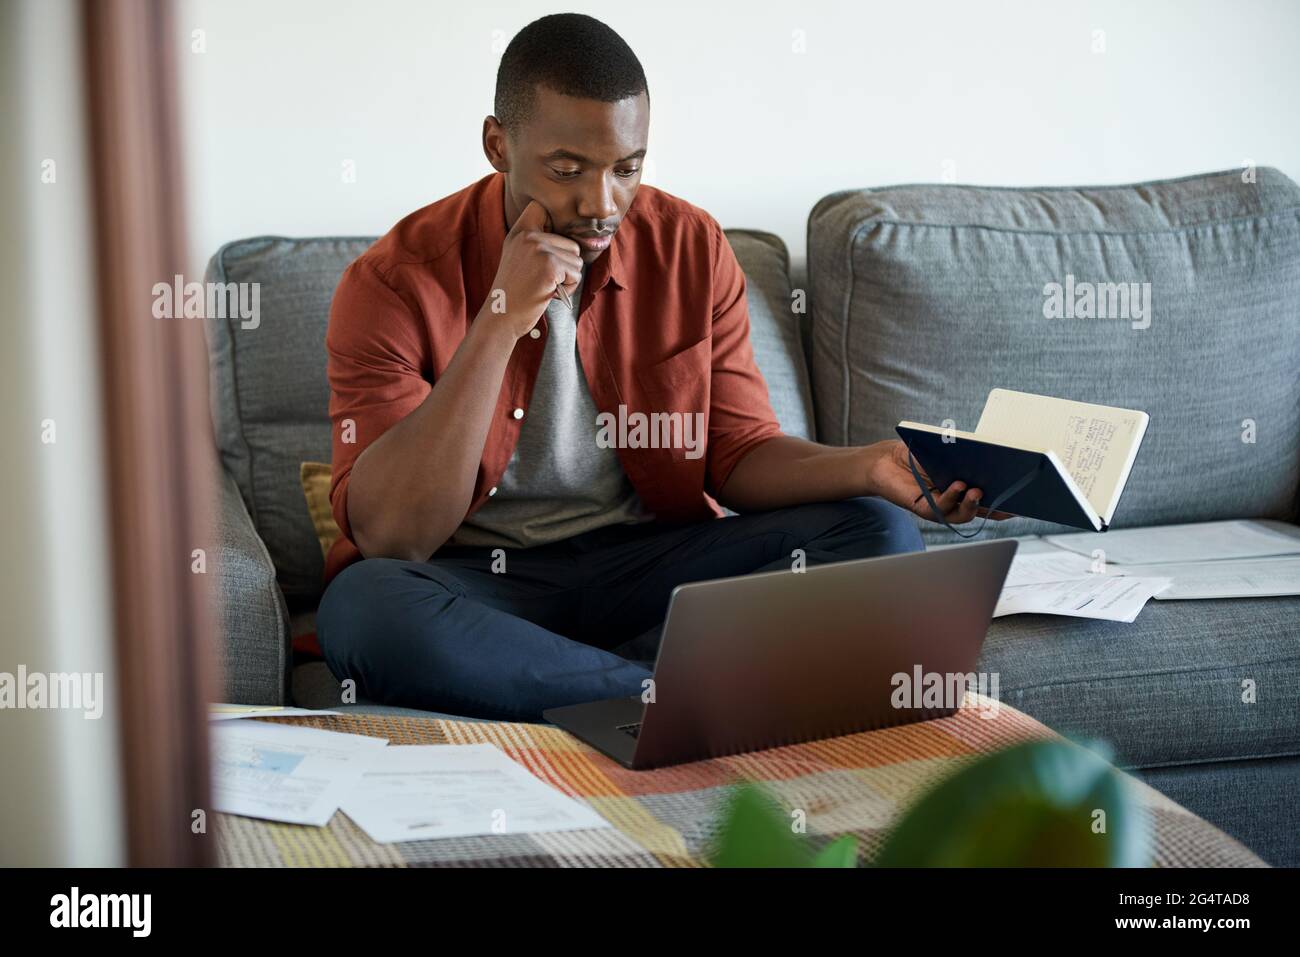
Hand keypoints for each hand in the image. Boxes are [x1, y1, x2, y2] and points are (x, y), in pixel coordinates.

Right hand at [488, 199, 582, 338]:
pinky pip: (576, 273)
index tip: (544, 250)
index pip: (542, 207)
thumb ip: (535, 240)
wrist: (501, 316)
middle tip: (542, 279)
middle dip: (564, 265)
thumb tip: (569, 235)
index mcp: (519, 231)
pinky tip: (549, 293)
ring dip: (567, 277)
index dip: (552, 225)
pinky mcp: (550, 266)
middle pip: (571, 243)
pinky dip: (568, 288)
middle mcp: (528, 236)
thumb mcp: (517, 255)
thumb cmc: (514, 291)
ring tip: (545, 285)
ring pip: (576, 259)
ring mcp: (539, 249)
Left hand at [864, 439, 1013, 524]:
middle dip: (1000, 507)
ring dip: (973, 503)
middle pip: (984, 510)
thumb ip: (969, 458)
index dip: (1011, 503)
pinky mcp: (925, 508)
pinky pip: (942, 507)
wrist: (887, 459)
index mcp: (968, 490)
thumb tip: (995, 455)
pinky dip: (952, 496)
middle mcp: (958, 502)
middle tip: (1012, 500)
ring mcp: (943, 507)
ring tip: (978, 491)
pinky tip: (958, 485)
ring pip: (964, 513)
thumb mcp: (951, 453)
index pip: (994, 501)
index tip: (1028, 500)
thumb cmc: (921, 454)